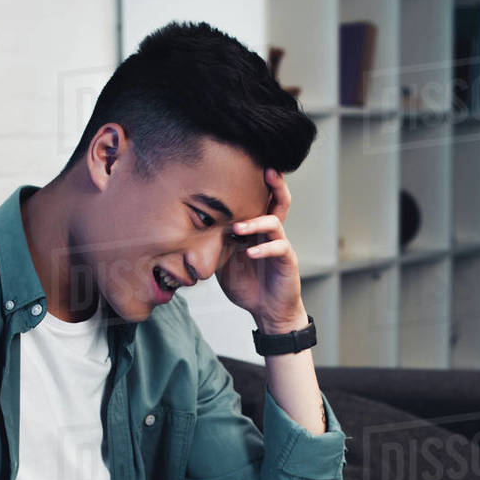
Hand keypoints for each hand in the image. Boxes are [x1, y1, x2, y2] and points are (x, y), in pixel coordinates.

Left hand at [216, 168, 306, 331]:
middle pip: (278, 201)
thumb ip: (217, 244)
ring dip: (256, 222)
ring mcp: (281, 245)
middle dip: (275, 185)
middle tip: (266, 170)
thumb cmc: (247, 285)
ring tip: (238, 228)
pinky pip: (280, 248)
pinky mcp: (288, 261)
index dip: (257, 185)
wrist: (267, 312)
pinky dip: (264, 249)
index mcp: (257, 231)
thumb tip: (192, 230)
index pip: (260, 202)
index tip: (244, 166)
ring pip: (275, 222)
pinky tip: (250, 254)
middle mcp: (271, 233)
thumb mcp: (224, 262)